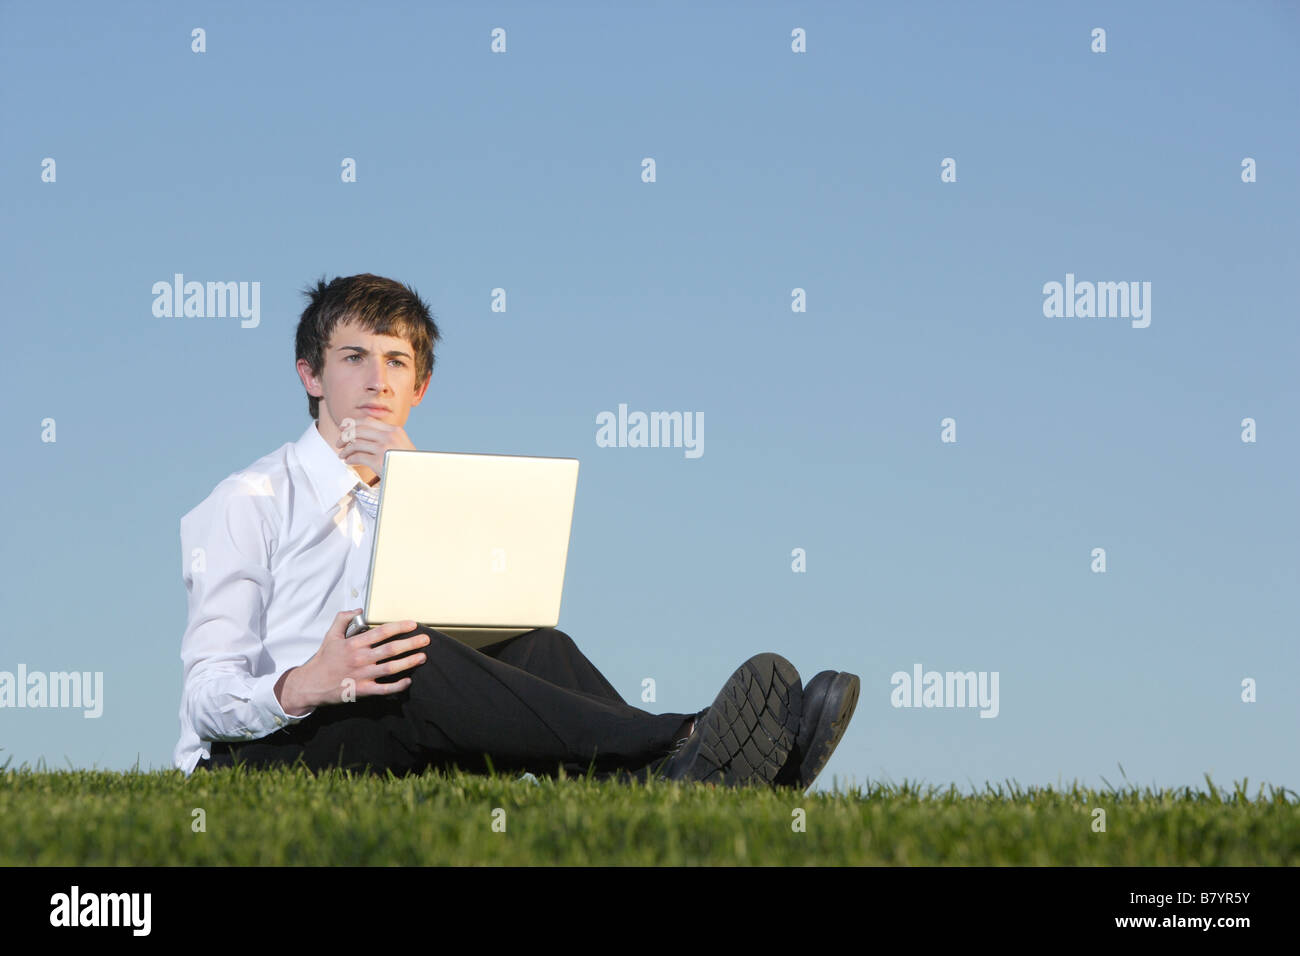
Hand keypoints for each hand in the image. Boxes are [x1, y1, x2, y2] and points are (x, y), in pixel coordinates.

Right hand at [276, 609, 430, 712]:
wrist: (310, 684)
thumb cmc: (323, 660)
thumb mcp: (330, 636)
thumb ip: (343, 619)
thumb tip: (358, 610)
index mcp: (354, 644)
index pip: (381, 632)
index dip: (399, 627)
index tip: (413, 624)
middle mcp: (360, 658)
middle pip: (391, 649)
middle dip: (411, 643)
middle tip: (426, 639)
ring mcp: (362, 675)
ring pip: (391, 668)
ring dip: (409, 662)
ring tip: (422, 657)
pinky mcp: (362, 690)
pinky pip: (383, 689)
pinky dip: (397, 686)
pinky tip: (408, 681)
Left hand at [336, 416, 415, 476]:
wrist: (418, 478)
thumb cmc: (408, 464)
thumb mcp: (401, 445)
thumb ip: (387, 438)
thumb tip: (364, 436)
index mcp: (394, 430)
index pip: (368, 421)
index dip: (352, 423)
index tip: (343, 428)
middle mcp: (389, 436)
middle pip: (359, 430)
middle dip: (345, 436)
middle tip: (339, 443)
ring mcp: (383, 448)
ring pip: (355, 443)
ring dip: (345, 450)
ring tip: (342, 455)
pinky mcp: (378, 461)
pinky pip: (357, 457)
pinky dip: (350, 459)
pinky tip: (349, 461)